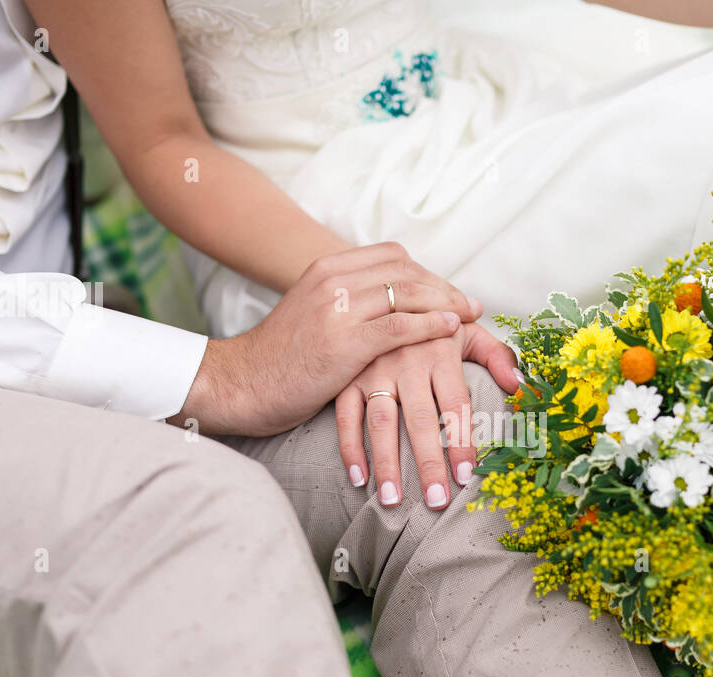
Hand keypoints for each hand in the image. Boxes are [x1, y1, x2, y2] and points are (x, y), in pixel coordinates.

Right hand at [169, 242, 482, 435]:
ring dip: (446, 303)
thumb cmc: (281, 359)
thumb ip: (347, 302)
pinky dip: (431, 324)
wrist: (241, 383)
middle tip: (470, 305)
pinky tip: (451, 329)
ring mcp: (338, 308)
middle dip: (443, 286)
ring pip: (407, 293)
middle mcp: (333, 279)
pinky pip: (399, 325)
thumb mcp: (314, 315)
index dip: (427, 273)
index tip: (448, 292)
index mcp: (326, 269)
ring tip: (470, 316)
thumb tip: (385, 305)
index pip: (393, 257)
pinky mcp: (344, 342)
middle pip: (406, 270)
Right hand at [335, 322, 520, 509]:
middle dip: (428, 463)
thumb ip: (496, 356)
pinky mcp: (346, 377)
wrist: (377, 293)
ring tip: (393, 501)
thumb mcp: (466, 330)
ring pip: (381, 421)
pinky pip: (346, 416)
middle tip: (437, 500)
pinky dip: (349, 448)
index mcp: (440, 351)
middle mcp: (406, 360)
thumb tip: (520, 388)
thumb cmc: (432, 322)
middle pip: (421, 419)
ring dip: (386, 462)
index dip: (462, 441)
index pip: (456, 405)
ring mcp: (373, 369)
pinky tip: (359, 479)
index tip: (467, 476)